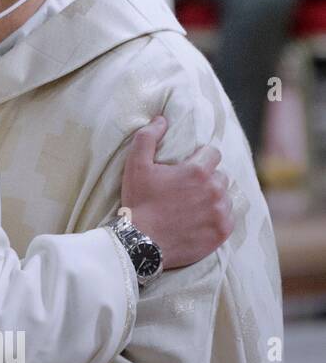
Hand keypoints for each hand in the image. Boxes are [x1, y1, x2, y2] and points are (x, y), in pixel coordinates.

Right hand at [121, 115, 232, 269]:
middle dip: (207, 180)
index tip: (187, 169)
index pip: (213, 154)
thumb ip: (148, 137)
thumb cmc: (138, 202)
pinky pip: (228, 218)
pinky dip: (217, 218)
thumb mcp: (135, 166)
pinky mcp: (222, 232)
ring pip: (225, 197)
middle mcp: (214, 190)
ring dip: (213, 199)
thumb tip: (161, 119)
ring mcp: (220, 212)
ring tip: (192, 207)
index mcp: (197, 171)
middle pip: (220, 176)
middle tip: (187, 190)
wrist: (141, 243)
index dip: (200, 159)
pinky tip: (198, 221)